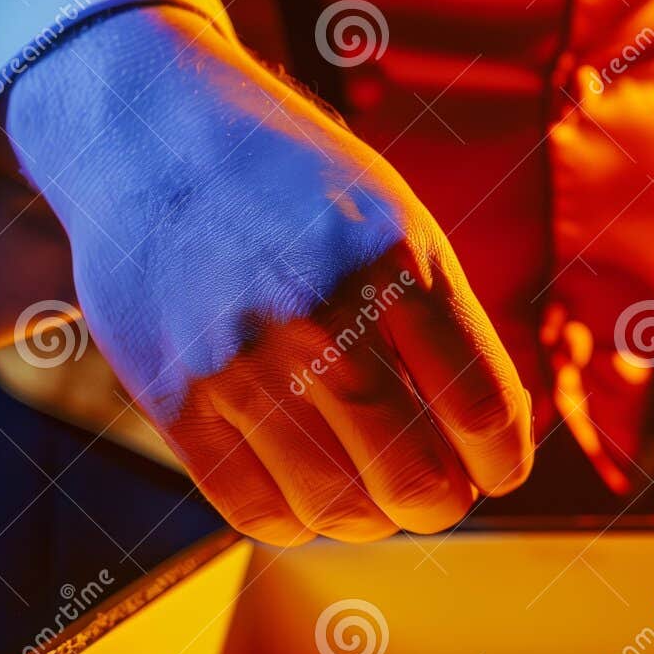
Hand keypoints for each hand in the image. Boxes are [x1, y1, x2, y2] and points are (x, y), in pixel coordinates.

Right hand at [5, 7, 531, 544]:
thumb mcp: (398, 223)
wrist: (150, 133)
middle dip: (442, 502)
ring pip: (341, 511)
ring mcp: (239, 362)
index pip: (483, 413)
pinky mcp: (173, 396)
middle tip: (438, 489)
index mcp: (392, 265)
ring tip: (369, 483)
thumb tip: (489, 445)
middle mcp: (317, 317)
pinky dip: (301, 519)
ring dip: (372, 516)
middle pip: (416, 483)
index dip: (503, 463)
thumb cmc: (295, 188)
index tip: (496, 469)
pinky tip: (308, 486)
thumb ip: (448, 327)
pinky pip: (258, 513)